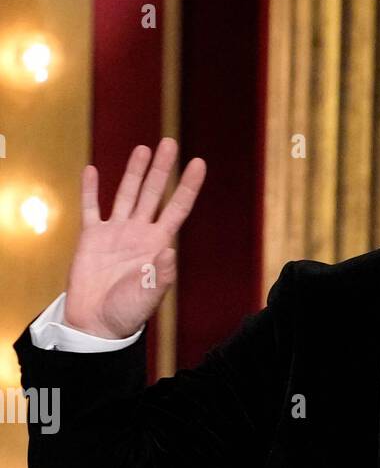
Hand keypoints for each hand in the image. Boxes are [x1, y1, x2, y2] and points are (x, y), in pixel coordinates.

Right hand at [63, 137, 206, 338]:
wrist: (97, 325)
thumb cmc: (126, 315)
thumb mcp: (148, 297)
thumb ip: (160, 275)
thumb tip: (170, 252)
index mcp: (157, 245)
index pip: (177, 208)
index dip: (188, 186)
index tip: (199, 163)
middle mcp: (138, 234)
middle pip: (153, 193)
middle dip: (162, 169)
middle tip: (170, 142)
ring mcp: (115, 233)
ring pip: (126, 194)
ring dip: (134, 172)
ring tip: (144, 149)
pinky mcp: (91, 238)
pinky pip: (91, 208)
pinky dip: (91, 189)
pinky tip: (93, 170)